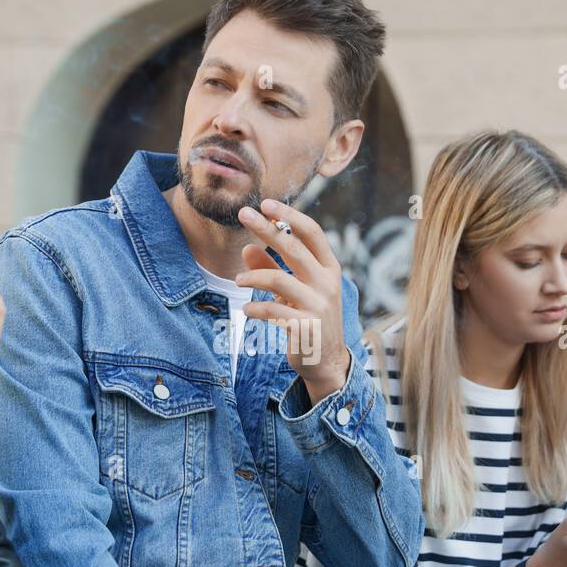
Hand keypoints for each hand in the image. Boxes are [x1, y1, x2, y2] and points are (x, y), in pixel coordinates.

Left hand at [235, 199, 348, 406]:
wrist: (326, 362)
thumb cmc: (310, 319)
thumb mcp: (294, 291)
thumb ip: (273, 269)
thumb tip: (247, 248)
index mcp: (329, 269)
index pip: (312, 233)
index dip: (290, 216)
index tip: (266, 203)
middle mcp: (327, 283)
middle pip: (293, 247)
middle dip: (266, 228)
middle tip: (243, 214)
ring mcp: (318, 305)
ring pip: (279, 279)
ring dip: (252, 276)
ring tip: (237, 280)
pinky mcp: (306, 327)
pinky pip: (273, 310)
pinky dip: (256, 308)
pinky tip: (247, 309)